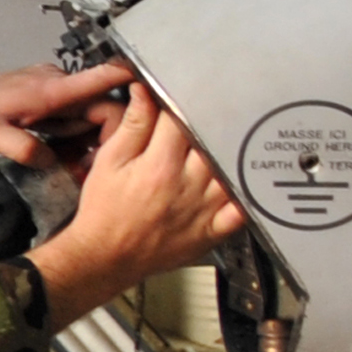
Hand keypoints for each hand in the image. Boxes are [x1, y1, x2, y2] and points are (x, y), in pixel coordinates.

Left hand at [0, 59, 132, 165]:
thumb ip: (23, 149)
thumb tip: (51, 161)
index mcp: (48, 89)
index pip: (101, 77)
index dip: (134, 80)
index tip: (163, 88)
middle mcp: (56, 85)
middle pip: (103, 107)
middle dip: (104, 138)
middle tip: (87, 167)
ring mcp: (53, 91)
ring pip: (88, 116)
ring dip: (85, 140)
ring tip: (68, 163)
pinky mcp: (48, 101)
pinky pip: (73, 119)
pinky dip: (72, 137)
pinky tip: (57, 152)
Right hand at [25, 81, 243, 327]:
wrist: (105, 256)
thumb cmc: (104, 211)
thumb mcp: (109, 162)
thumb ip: (132, 126)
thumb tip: (144, 94)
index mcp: (160, 165)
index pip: (182, 120)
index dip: (178, 105)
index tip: (174, 103)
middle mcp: (188, 185)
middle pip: (212, 141)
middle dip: (205, 126)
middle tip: (198, 122)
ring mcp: (205, 208)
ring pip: (231, 169)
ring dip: (227, 153)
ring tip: (215, 146)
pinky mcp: (213, 229)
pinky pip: (243, 209)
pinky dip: (247, 194)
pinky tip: (241, 180)